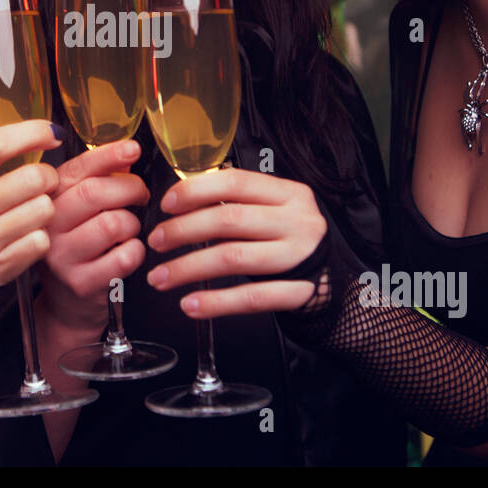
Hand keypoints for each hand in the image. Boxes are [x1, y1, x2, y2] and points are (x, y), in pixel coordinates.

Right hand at [0, 120, 61, 286]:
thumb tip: (26, 128)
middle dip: (47, 176)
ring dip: (45, 205)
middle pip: (31, 179)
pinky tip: (25, 232)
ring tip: (30, 207)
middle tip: (42, 180)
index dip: (32, 133)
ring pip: (42, 210)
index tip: (51, 132)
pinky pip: (41, 241)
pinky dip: (39, 235)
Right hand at [37, 139, 148, 330]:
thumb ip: (99, 180)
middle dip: (130, 188)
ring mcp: (62, 256)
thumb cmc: (78, 249)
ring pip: (113, 224)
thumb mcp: (79, 211)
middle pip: (95, 193)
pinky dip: (136, 251)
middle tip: (140, 195)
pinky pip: (124, 256)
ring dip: (132, 224)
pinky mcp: (81, 283)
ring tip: (128, 230)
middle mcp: (47, 226)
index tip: (132, 148)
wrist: (67, 305)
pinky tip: (128, 252)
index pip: (77, 168)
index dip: (108, 155)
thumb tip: (126, 155)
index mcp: (47, 200)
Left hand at [145, 169, 325, 318]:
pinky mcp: (300, 292)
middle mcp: (297, 221)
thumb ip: (237, 203)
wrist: (332, 279)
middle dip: (182, 231)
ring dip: (188, 268)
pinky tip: (190, 304)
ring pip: (234, 258)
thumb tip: (181, 199)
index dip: (196, 191)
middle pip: (229, 221)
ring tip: (161, 277)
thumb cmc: (290, 239)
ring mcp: (299, 257)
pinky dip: (216, 303)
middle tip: (155, 241)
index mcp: (288, 194)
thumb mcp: (273, 211)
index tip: (167, 204)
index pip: (235, 183)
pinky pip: (252, 298)